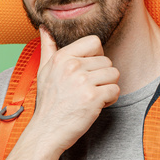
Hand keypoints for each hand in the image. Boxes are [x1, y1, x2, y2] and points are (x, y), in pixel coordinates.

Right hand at [31, 26, 119, 152]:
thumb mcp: (43, 71)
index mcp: (62, 57)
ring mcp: (83, 82)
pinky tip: (97, 105)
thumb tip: (45, 28)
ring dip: (108, 87)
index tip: (90, 69)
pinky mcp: (93, 98)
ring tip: (93, 97)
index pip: (94, 42)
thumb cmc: (48, 102)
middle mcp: (72, 67)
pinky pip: (115, 90)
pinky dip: (110, 100)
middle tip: (89, 89)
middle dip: (103, 76)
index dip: (97, 55)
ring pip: (114, 74)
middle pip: (107, 60)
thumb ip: (48, 48)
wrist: (47, 130)